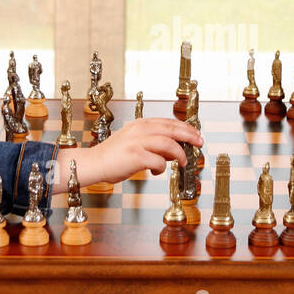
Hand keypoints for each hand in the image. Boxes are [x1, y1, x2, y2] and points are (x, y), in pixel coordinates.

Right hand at [69, 118, 202, 185]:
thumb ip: (152, 144)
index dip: (185, 128)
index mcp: (140, 124)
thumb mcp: (134, 142)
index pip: (168, 122)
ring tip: (182, 163)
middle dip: (189, 135)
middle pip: (172, 129)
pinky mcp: (135, 156)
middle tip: (200, 142)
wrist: (93, 163)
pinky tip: (157, 171)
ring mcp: (137, 142)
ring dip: (179, 154)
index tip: (196, 134)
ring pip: (168, 144)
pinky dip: (161, 167)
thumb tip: (173, 151)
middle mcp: (139, 130)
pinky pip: (158, 161)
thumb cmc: (113, 156)